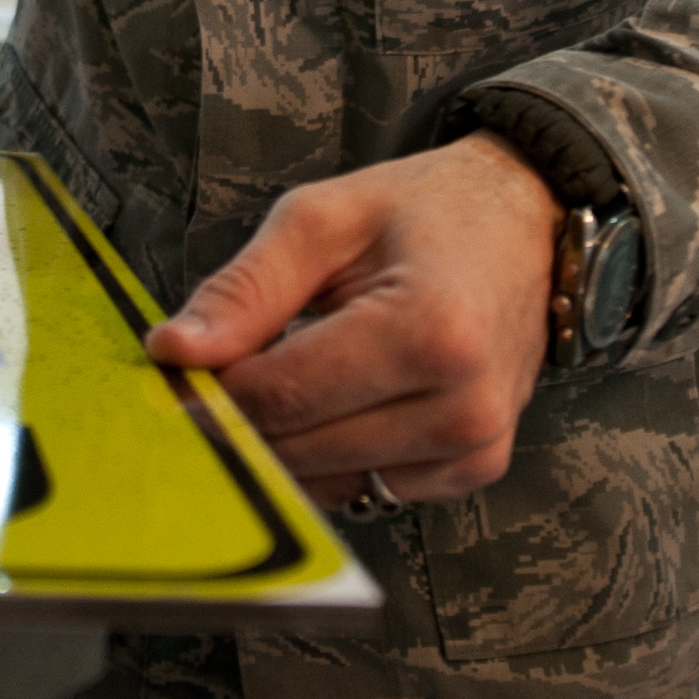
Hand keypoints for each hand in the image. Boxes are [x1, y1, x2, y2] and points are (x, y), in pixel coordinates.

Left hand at [146, 133, 562, 507]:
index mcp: (431, 331)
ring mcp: (474, 448)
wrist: (526, 221)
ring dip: (285, 437)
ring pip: (325, 480)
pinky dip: (331, 453)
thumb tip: (173, 353)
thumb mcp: (324, 218)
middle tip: (214, 365)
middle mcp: (463, 405)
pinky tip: (338, 395)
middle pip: (299, 447)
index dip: (212, 386)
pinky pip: (365, 489)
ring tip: (289, 364)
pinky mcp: (473, 471)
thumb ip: (246, 288)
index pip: (283, 394)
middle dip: (241, 413)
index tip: (173, 366)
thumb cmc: (425, 210)